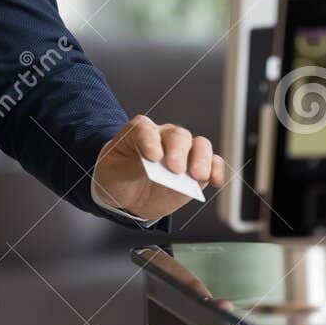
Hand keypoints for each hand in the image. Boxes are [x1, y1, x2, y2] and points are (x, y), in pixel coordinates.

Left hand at [92, 114, 227, 221]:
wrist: (129, 194)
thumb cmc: (118, 177)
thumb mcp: (109, 172)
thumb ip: (124, 168)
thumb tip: (149, 166)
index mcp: (139, 133)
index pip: (146, 130)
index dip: (150, 141)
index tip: (153, 157)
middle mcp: (164, 137)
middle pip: (177, 135)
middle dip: (178, 151)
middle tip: (176, 169)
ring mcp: (183, 151)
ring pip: (199, 144)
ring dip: (202, 158)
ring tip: (198, 176)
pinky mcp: (196, 167)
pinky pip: (213, 162)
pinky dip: (216, 169)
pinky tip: (215, 181)